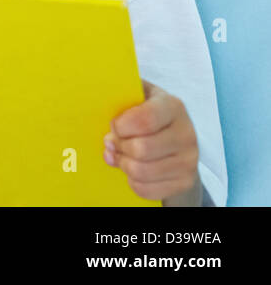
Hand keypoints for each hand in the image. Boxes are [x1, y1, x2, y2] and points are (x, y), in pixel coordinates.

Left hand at [105, 80, 201, 205]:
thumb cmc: (146, 114)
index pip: (145, 119)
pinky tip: (131, 169)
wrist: (175, 140)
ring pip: (141, 171)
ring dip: (123, 164)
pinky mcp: (185, 182)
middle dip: (119, 147)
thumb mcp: (136, 97)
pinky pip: (146, 189)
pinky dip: (132, 181)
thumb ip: (120, 96)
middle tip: (112, 142)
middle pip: (141, 149)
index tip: (113, 125)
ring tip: (119, 155)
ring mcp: (189, 160)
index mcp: (172, 106)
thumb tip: (95, 98)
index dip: (121, 126)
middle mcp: (186, 133)